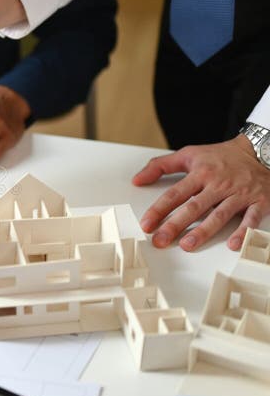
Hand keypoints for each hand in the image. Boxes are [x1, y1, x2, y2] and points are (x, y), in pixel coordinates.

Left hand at [133, 135, 269, 251]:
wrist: (262, 151)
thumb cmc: (222, 156)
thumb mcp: (189, 154)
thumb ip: (160, 166)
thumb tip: (137, 180)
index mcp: (200, 173)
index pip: (175, 194)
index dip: (159, 210)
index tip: (146, 224)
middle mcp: (218, 185)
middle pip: (193, 207)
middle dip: (175, 225)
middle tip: (160, 240)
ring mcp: (239, 194)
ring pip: (219, 215)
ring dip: (203, 231)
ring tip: (187, 244)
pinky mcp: (259, 202)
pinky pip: (251, 219)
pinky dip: (244, 232)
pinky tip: (232, 244)